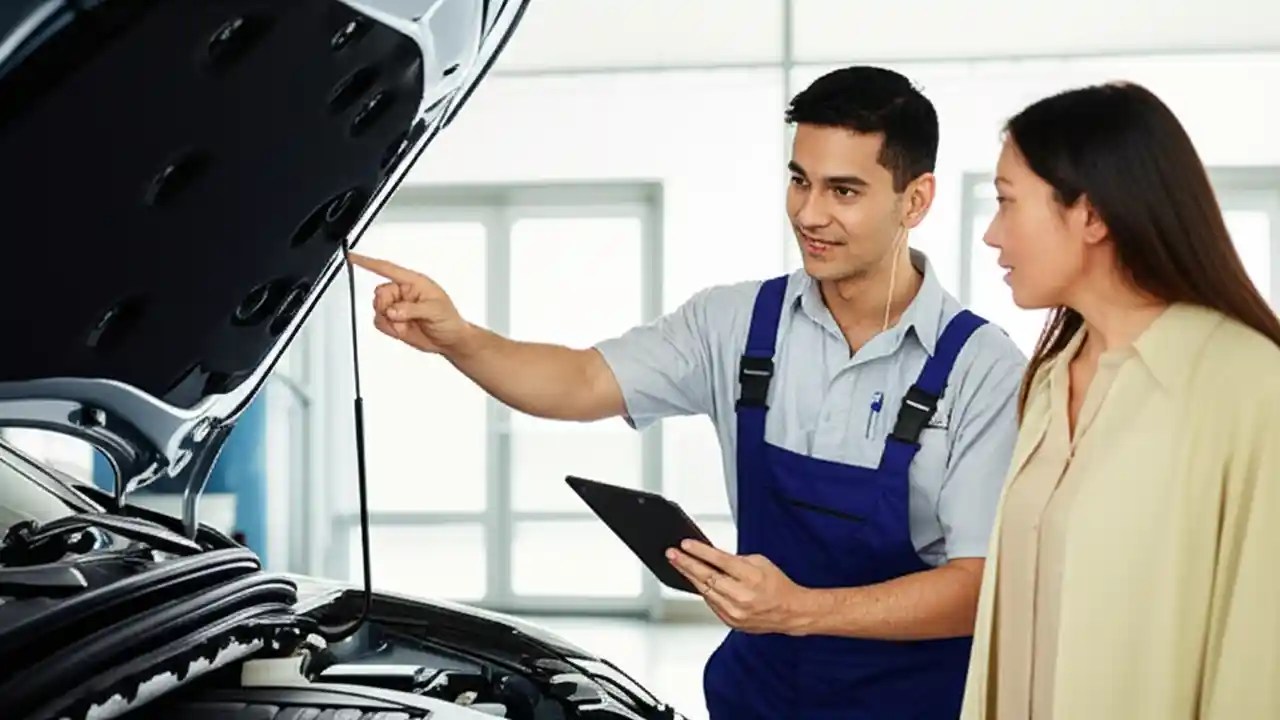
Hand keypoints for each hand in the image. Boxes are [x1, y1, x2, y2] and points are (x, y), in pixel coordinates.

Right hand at [347, 252, 473, 354]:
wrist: (450, 340)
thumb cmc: (449, 320)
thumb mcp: (435, 311)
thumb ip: (411, 309)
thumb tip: (393, 310)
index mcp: (414, 282)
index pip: (387, 268)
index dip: (369, 262)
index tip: (353, 256)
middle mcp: (403, 292)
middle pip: (380, 293)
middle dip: (387, 306)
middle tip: (401, 315)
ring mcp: (397, 307)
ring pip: (377, 308)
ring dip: (389, 319)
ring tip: (407, 324)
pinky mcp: (393, 321)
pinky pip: (379, 321)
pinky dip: (388, 328)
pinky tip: (402, 329)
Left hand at [667, 540, 815, 635]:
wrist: (790, 611)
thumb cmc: (777, 585)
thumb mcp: (760, 562)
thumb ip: (735, 560)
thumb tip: (710, 557)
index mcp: (751, 577)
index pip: (719, 561)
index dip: (699, 552)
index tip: (685, 545)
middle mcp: (741, 596)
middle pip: (706, 577)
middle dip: (686, 563)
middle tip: (672, 554)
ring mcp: (735, 611)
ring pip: (704, 591)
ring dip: (689, 576)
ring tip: (677, 564)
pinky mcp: (730, 621)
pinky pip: (711, 603)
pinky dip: (703, 590)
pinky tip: (695, 581)